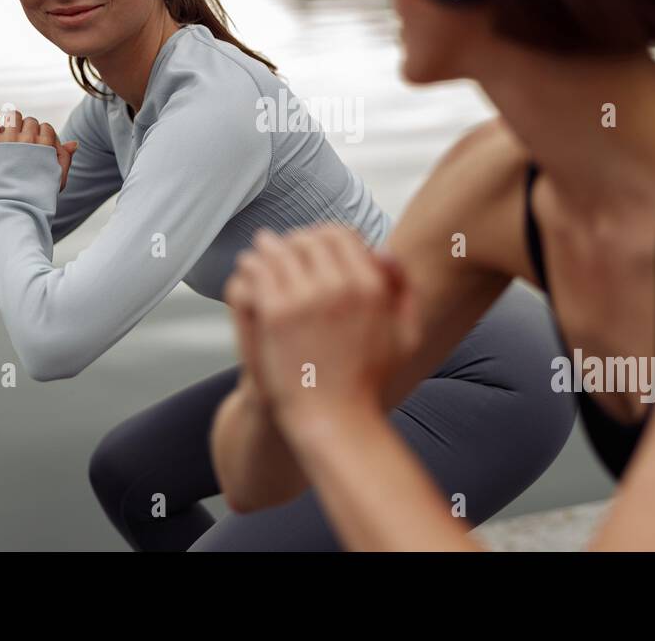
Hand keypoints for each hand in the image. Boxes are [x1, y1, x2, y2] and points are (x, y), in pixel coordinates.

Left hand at [0, 108, 78, 191]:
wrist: (12, 207)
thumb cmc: (37, 195)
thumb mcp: (56, 178)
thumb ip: (65, 158)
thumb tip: (74, 143)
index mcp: (45, 147)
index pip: (46, 128)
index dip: (43, 134)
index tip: (37, 141)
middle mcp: (28, 141)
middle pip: (30, 121)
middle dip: (28, 128)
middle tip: (22, 138)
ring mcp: (9, 141)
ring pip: (13, 116)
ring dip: (13, 119)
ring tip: (9, 126)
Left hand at [223, 224, 421, 433]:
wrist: (335, 419)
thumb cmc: (369, 382)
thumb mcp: (405, 335)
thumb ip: (403, 289)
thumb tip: (383, 250)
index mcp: (371, 286)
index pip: (341, 235)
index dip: (325, 235)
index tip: (315, 244)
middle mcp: (340, 286)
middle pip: (309, 240)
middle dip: (296, 239)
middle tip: (284, 244)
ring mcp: (305, 299)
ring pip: (281, 251)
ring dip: (270, 246)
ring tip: (262, 247)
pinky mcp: (276, 314)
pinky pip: (260, 273)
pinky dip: (253, 265)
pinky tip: (249, 266)